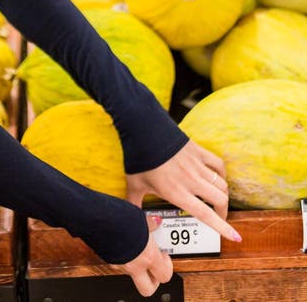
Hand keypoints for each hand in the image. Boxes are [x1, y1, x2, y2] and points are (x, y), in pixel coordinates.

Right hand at [110, 213, 172, 296]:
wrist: (98, 219)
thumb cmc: (120, 219)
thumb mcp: (141, 219)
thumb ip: (150, 224)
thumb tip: (155, 222)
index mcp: (147, 257)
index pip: (164, 276)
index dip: (168, 267)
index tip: (164, 255)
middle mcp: (134, 266)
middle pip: (148, 289)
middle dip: (153, 281)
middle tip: (154, 267)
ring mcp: (120, 265)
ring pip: (133, 275)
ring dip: (138, 267)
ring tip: (138, 250)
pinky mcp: (109, 260)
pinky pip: (120, 264)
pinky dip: (124, 258)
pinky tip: (124, 244)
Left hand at [126, 139, 241, 242]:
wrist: (144, 129)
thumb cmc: (138, 158)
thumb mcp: (134, 185)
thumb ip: (134, 204)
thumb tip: (131, 218)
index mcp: (176, 192)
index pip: (205, 214)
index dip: (222, 227)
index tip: (235, 236)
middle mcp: (190, 180)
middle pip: (220, 200)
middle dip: (223, 212)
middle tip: (219, 217)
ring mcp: (196, 165)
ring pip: (221, 184)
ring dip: (223, 194)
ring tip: (217, 200)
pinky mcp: (198, 151)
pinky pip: (218, 164)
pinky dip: (222, 173)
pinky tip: (217, 177)